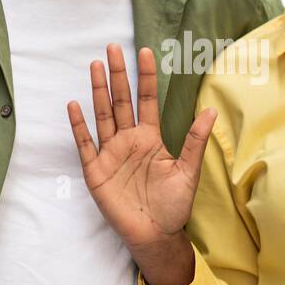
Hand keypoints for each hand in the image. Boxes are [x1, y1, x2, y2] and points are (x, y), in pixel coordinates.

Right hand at [67, 43, 214, 284]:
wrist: (155, 236)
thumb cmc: (173, 206)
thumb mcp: (188, 172)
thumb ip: (195, 141)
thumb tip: (211, 111)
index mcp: (150, 138)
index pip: (146, 101)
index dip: (146, 78)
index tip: (144, 53)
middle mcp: (128, 141)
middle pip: (121, 101)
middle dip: (117, 76)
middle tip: (113, 48)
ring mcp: (110, 154)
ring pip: (102, 115)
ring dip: (98, 91)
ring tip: (95, 66)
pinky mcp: (95, 171)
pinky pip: (85, 144)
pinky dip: (79, 126)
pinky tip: (74, 105)